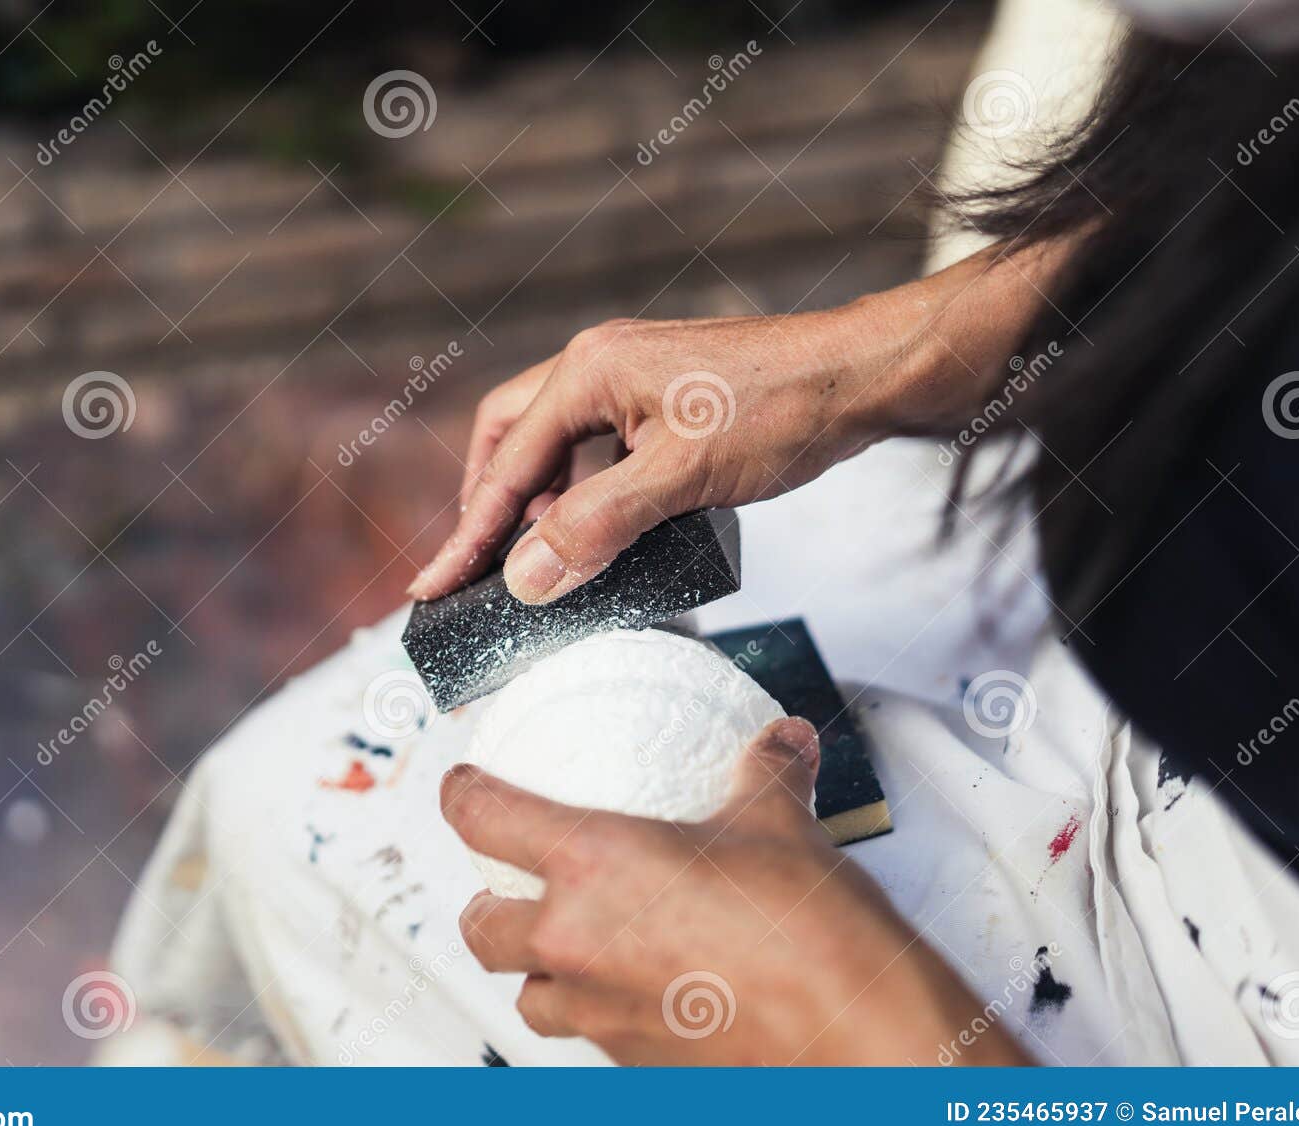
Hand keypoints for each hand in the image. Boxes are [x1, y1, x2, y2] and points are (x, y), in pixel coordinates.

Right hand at [407, 241, 1072, 604]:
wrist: (865, 377)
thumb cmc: (784, 411)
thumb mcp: (682, 479)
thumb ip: (598, 528)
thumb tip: (527, 578)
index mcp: (589, 371)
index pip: (507, 467)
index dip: (469, 536)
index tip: (433, 588)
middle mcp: (600, 363)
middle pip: (511, 437)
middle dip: (489, 504)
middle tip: (478, 569)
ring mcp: (634, 377)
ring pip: (556, 443)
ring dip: (540, 500)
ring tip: (542, 561)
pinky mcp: (666, 398)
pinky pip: (599, 447)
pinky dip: (584, 491)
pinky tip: (602, 531)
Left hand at [440, 716, 1028, 1064]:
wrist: (851, 1028)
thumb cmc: (808, 929)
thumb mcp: (780, 824)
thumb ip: (767, 774)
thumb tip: (779, 743)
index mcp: (593, 863)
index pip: (483, 816)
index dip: (461, 793)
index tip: (461, 785)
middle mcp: (577, 940)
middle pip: (480, 928)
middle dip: (485, 906)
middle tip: (508, 889)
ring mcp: (601, 1010)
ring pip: (526, 996)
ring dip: (536, 971)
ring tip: (566, 950)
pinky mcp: (635, 1060)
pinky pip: (588, 1035)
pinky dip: (595, 1011)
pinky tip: (635, 991)